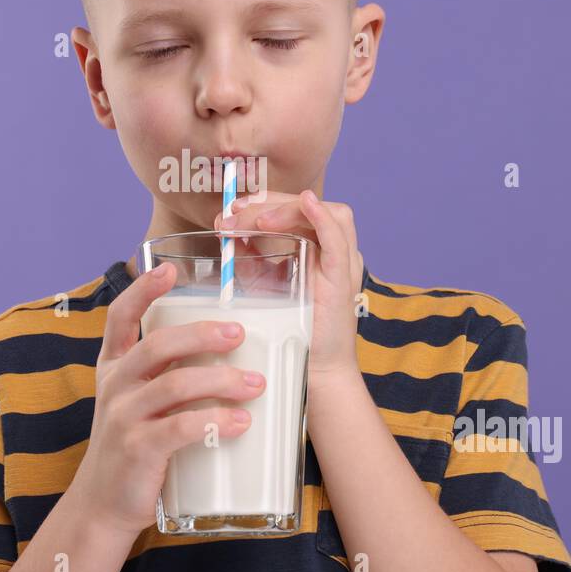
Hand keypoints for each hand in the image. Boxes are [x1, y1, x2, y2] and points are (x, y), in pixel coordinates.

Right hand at [72, 261, 268, 537]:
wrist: (105, 505)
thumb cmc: (135, 445)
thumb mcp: (138, 401)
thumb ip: (166, 374)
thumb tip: (228, 346)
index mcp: (114, 367)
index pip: (121, 317)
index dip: (143, 290)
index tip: (170, 269)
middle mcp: (115, 385)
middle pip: (158, 344)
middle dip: (203, 334)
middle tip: (240, 334)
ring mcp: (123, 417)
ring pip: (176, 384)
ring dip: (222, 380)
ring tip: (256, 383)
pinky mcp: (138, 449)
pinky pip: (181, 427)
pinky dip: (216, 421)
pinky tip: (241, 422)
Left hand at [215, 188, 363, 381]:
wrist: (312, 369)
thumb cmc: (292, 328)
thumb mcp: (264, 285)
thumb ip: (249, 257)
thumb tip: (227, 230)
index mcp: (318, 248)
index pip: (294, 209)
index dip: (264, 202)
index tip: (231, 210)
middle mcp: (334, 250)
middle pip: (306, 207)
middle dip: (268, 204)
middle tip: (234, 214)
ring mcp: (343, 262)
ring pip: (326, 213)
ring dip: (289, 209)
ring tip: (257, 220)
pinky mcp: (343, 278)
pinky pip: (338, 238)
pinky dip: (322, 216)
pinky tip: (307, 203)